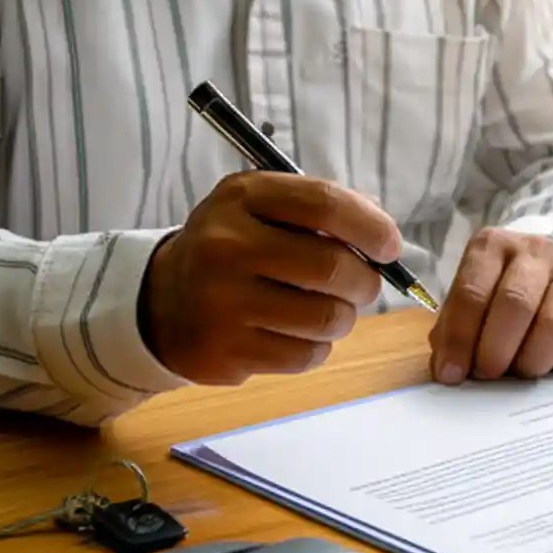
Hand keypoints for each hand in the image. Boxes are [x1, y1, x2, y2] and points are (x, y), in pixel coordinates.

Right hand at [140, 172, 399, 384]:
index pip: (325, 205)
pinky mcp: (226, 352)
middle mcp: (226, 246)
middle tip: (363, 285)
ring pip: (327, 318)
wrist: (163, 302)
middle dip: (366, 281)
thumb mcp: (263, 207)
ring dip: (343, 317)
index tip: (389, 246)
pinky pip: (306, 355)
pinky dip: (317, 347)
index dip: (371, 227)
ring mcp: (222, 303)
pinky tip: (296, 333)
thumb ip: (322, 209)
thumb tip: (383, 233)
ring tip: (327, 309)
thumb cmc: (235, 248)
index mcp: (242, 198)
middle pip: (332, 267)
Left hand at [429, 228, 552, 383]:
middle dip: (496, 349)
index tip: (451, 373)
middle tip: (487, 375)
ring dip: (531, 360)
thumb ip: (452, 333)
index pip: (472, 292)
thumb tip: (449, 372)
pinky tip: (544, 367)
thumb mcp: (467, 301)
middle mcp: (534, 252)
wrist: (545, 272)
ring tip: (517, 374)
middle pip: (516, 303)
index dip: (460, 338)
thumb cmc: (494, 293)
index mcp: (492, 246)